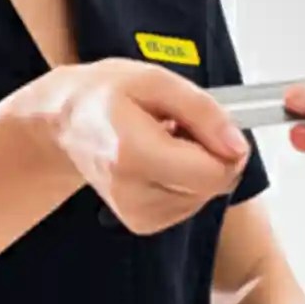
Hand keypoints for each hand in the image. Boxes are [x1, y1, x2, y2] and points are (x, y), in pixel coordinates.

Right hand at [11, 58, 250, 234]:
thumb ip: (204, 113)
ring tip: (163, 139)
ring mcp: (135, 214)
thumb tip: (238, 146)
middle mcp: (132, 193)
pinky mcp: (141, 222)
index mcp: (134, 154)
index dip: (226, 147)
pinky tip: (159, 158)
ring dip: (195, 165)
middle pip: (212, 186)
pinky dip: (184, 179)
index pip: (213, 173)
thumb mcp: (157, 81)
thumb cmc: (105, 96)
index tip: (210, 124)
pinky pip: (189, 203)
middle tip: (178, 125)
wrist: (66, 122)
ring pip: (205, 195)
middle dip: (209, 153)